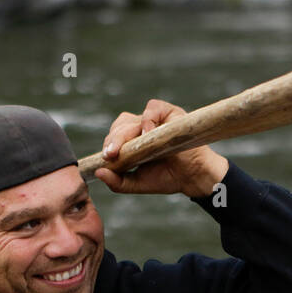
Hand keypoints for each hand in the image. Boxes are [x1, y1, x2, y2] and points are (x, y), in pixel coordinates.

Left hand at [95, 99, 228, 198]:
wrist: (192, 177)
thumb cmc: (166, 178)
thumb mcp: (137, 183)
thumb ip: (117, 182)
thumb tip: (98, 172)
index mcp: (132, 141)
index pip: (114, 137)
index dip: (109, 145)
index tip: (106, 158)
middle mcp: (141, 128)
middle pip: (119, 127)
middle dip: (114, 141)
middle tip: (112, 155)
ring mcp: (154, 120)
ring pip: (130, 119)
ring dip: (125, 133)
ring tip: (126, 149)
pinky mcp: (169, 113)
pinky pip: (152, 108)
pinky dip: (147, 119)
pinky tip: (148, 133)